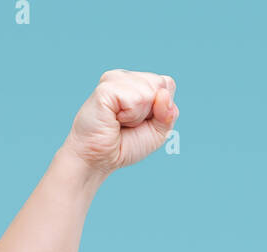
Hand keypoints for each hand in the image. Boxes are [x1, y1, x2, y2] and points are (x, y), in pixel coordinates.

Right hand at [63, 69, 177, 176]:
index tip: (141, 122)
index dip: (162, 109)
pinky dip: (130, 116)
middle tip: (129, 123)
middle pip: (161, 84)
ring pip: (149, 91)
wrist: (98, 159)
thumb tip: (163, 94)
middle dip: (151, 112)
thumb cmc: (124, 145)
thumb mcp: (157, 132)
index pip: (167, 84)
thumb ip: (168, 114)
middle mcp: (125, 77)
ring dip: (138, 116)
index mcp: (137, 83)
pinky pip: (136, 99)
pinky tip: (114, 119)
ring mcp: (114, 80)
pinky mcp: (106, 88)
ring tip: (120, 121)